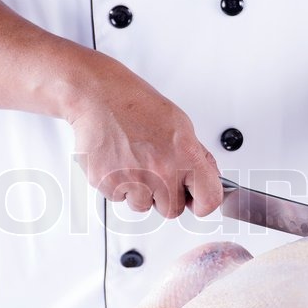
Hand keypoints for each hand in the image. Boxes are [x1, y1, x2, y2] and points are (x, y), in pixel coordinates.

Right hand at [68, 59, 221, 217]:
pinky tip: (119, 162)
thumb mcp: (180, 124)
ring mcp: (134, 180)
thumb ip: (196, 155)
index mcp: (185, 155)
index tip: (196, 199)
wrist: (98, 97)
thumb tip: (206, 175)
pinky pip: (119, 199)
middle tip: (158, 174)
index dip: (202, 202)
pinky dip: (119, 185)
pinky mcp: (109, 184)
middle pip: (173, 210)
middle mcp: (161, 171)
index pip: (209, 199)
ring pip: (144, 206)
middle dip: (167, 196)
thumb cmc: (136, 105)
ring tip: (135, 163)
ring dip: (141, 192)